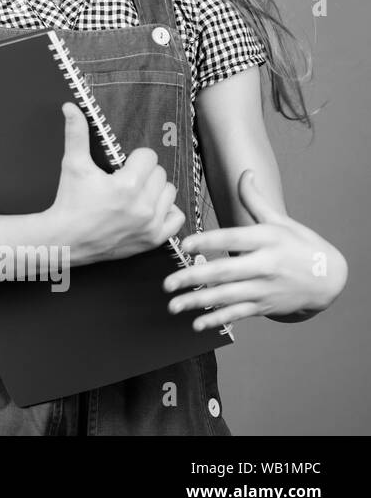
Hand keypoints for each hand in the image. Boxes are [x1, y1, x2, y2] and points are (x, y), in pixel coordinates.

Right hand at [44, 102, 183, 264]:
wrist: (65, 239)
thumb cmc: (70, 201)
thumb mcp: (72, 165)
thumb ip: (76, 133)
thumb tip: (71, 106)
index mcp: (126, 185)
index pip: (149, 156)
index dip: (133, 159)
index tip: (121, 167)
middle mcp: (143, 206)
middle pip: (160, 173)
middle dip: (143, 173)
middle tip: (124, 181)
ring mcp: (150, 224)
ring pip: (169, 192)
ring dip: (155, 190)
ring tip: (135, 194)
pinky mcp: (153, 239)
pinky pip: (177, 218)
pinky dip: (166, 212)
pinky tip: (148, 210)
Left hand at [163, 170, 347, 329]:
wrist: (330, 278)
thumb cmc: (300, 245)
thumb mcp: (281, 221)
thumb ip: (256, 200)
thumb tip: (245, 173)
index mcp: (266, 240)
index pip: (234, 239)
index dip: (209, 241)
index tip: (186, 245)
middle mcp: (265, 265)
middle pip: (225, 271)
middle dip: (194, 278)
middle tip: (167, 283)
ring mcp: (265, 288)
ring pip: (227, 296)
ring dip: (198, 302)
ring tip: (173, 306)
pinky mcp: (265, 305)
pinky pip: (238, 313)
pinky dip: (218, 320)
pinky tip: (197, 324)